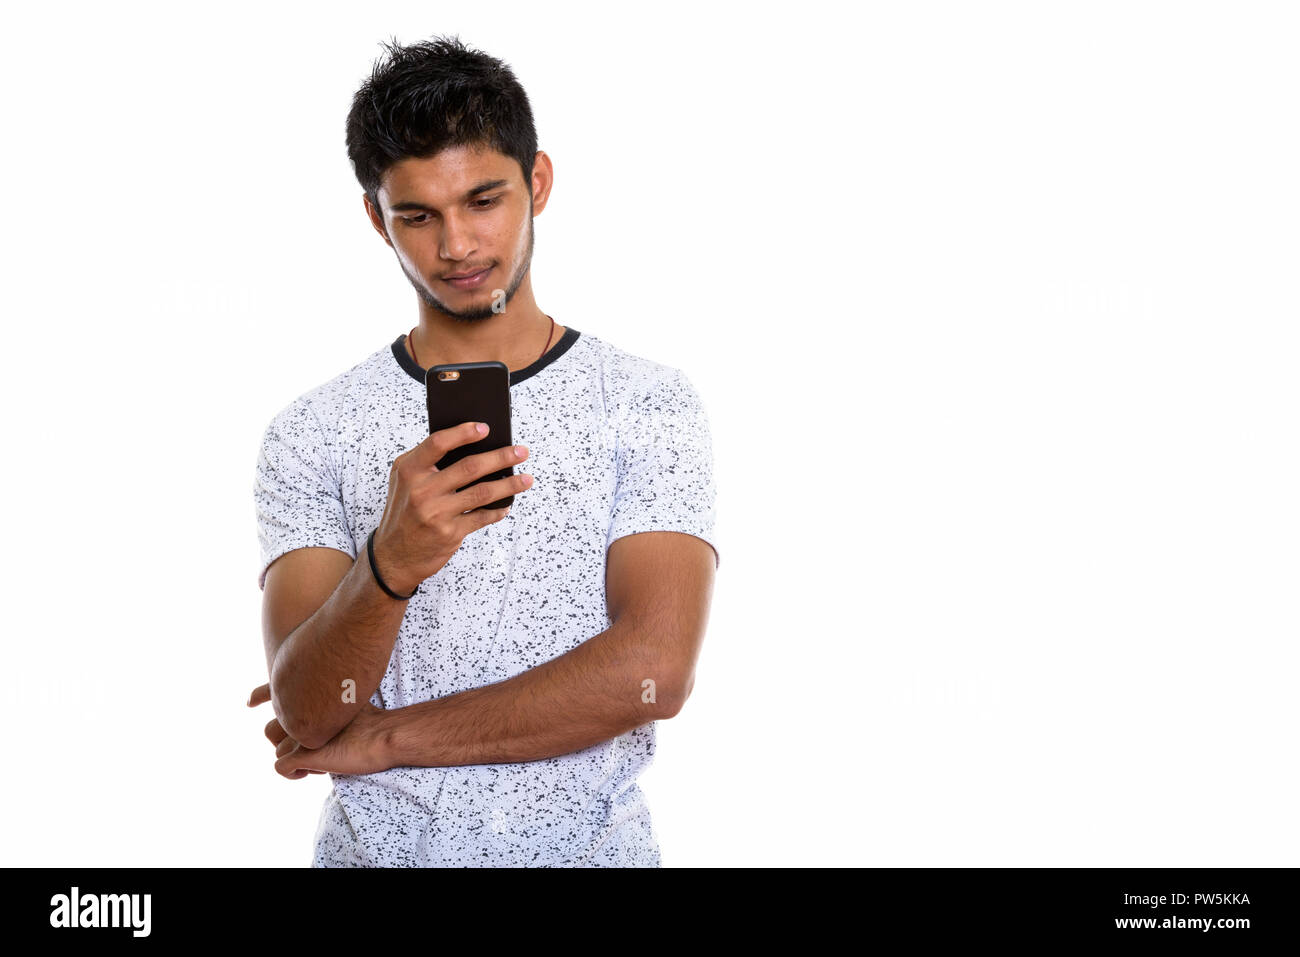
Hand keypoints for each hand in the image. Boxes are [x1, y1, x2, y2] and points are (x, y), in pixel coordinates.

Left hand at [247, 682, 392, 779]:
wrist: (386, 735)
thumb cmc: (374, 720)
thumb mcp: (349, 701)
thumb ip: (330, 703)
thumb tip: (323, 711)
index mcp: (309, 694)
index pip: (272, 689)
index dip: (260, 695)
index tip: (251, 702)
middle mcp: (298, 710)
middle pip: (272, 729)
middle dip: (288, 743)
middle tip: (316, 747)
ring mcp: (299, 732)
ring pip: (277, 750)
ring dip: (296, 758)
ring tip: (320, 759)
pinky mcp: (303, 753)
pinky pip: (281, 767)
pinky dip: (294, 773)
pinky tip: (313, 771)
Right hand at [371, 420, 534, 594]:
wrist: (393, 556)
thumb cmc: (404, 513)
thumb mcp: (404, 482)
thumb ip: (427, 463)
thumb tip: (472, 446)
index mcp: (409, 470)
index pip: (438, 443)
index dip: (463, 433)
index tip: (485, 428)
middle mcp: (422, 490)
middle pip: (469, 467)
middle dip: (501, 457)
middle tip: (521, 452)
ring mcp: (436, 513)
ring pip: (482, 492)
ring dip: (509, 484)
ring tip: (526, 478)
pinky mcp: (449, 533)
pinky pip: (482, 517)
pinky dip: (498, 510)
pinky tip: (507, 504)